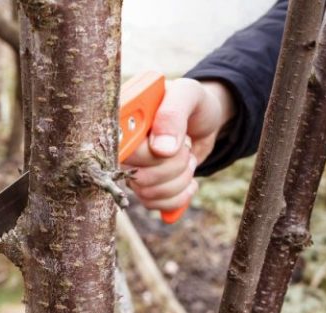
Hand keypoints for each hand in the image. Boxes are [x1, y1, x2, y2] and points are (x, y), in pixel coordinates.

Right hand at [124, 78, 234, 212]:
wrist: (205, 120)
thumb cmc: (192, 103)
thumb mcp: (188, 95)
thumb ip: (173, 115)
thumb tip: (161, 150)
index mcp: (121, 121)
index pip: (120, 150)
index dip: (145, 154)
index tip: (167, 148)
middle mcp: (120, 147)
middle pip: (137, 176)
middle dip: (173, 165)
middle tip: (186, 146)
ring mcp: (129, 169)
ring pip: (147, 193)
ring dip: (179, 179)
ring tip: (187, 158)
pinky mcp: (143, 187)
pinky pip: (154, 204)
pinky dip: (179, 196)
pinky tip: (188, 180)